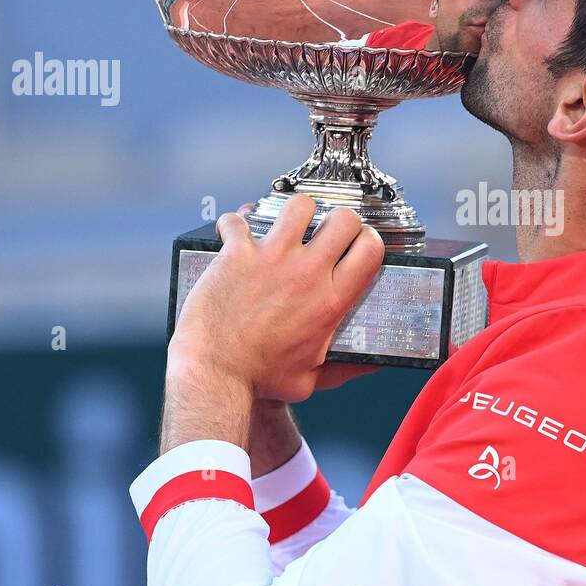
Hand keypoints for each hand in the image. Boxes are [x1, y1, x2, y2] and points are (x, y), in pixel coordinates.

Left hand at [168, 195, 384, 402]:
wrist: (214, 375)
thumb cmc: (258, 380)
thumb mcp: (311, 379)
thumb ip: (344, 369)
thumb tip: (371, 364)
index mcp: (331, 301)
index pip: (371, 250)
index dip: (369, 240)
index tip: (359, 244)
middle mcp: (307, 273)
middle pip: (344, 219)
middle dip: (340, 220)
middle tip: (326, 231)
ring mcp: (272, 259)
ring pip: (300, 205)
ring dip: (296, 211)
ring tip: (287, 224)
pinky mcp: (238, 253)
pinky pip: (241, 219)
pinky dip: (238, 222)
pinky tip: (237, 232)